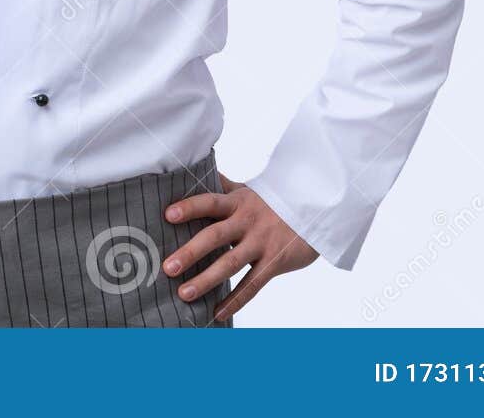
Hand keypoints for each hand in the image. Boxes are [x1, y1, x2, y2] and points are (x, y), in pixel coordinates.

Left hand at [162, 172, 318, 321]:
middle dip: (190, 252)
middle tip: (167, 267)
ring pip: (230, 264)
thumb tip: (199, 170)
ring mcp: (261, 243)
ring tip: (184, 294)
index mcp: (238, 202)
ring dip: (206, 280)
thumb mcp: (249, 190)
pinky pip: (253, 285)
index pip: (209, 202)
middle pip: (215, 236)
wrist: (316, 209)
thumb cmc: (274, 201)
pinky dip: (235, 301)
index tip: (168, 216)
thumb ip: (223, 185)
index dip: (190, 208)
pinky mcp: (275, 262)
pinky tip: (217, 313)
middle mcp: (247, 221)